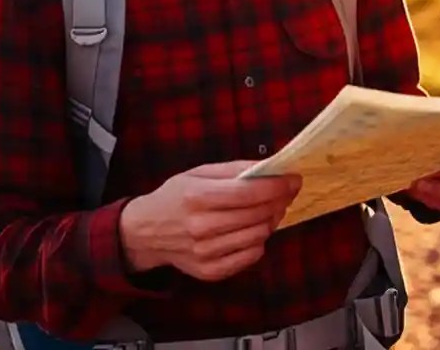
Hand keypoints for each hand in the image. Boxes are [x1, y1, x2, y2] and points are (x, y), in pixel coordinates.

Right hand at [119, 160, 300, 281]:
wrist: (146, 232)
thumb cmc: (176, 197)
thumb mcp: (198, 173)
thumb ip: (234, 169)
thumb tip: (270, 167)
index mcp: (197, 197)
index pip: (249, 193)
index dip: (277, 186)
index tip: (293, 179)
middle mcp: (200, 227)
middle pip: (257, 215)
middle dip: (279, 201)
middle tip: (284, 193)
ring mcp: (205, 253)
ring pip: (258, 236)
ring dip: (270, 220)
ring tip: (267, 210)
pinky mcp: (210, 271)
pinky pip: (251, 256)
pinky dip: (258, 241)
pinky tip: (252, 230)